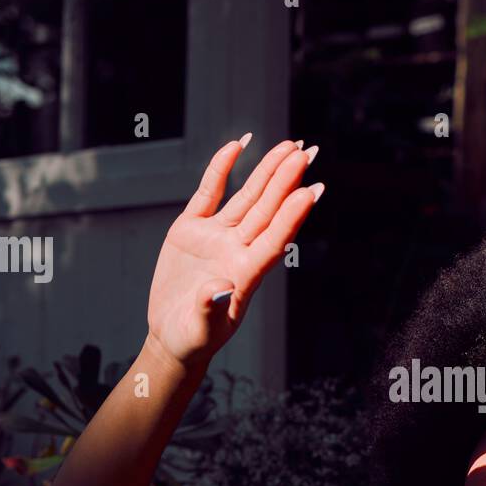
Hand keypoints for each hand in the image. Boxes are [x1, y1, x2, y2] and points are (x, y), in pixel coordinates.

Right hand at [146, 135, 322, 367]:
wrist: (173, 336)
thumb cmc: (193, 339)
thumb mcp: (200, 330)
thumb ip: (210, 309)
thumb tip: (220, 289)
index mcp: (245, 274)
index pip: (275, 240)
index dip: (292, 216)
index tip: (312, 191)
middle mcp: (236, 250)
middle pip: (267, 210)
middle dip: (286, 181)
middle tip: (306, 152)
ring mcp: (216, 237)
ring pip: (247, 197)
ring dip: (267, 172)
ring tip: (288, 146)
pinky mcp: (191, 230)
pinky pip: (209, 193)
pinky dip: (222, 169)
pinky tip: (238, 146)